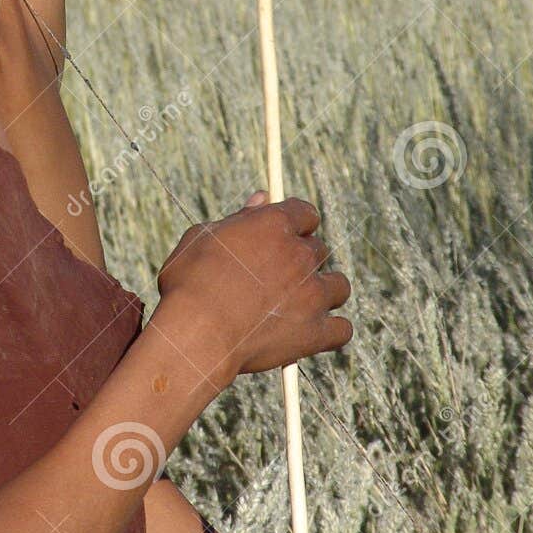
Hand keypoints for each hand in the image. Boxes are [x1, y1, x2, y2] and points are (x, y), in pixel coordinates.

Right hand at [155, 191, 351, 389]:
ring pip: (339, 286)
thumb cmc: (189, 284)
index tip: (283, 236)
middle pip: (319, 250)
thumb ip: (238, 218)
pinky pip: (342, 329)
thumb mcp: (203, 238)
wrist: (196, 334)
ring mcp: (313, 294)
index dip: (295, 224)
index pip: (305, 213)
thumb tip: (261, 199)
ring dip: (324, 292)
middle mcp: (300, 255)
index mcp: (274, 225)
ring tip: (299, 304)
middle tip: (277, 277)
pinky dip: (330, 331)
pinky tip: (310, 332)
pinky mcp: (316, 332)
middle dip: (302, 261)